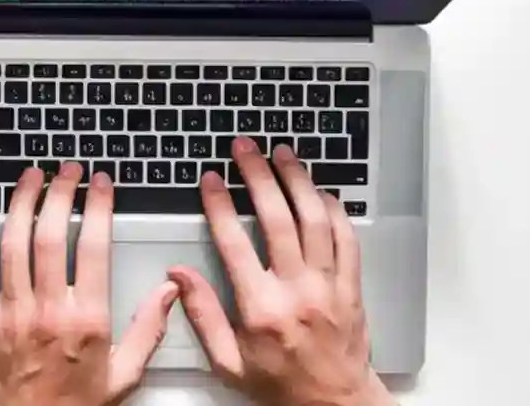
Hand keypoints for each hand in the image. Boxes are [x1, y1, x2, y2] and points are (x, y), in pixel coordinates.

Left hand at [0, 162, 179, 405]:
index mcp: (85, 320)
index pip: (92, 247)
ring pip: (12, 245)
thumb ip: (148, 329)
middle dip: (59, 193)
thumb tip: (169, 290)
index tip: (101, 184)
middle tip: (67, 170)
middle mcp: (46, 310)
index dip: (97, 207)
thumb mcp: (124, 375)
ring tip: (30, 177)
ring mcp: (12, 313)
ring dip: (20, 205)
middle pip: (50, 236)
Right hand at [168, 137, 392, 405]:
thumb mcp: (227, 362)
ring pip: (316, 220)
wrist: (335, 404)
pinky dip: (335, 210)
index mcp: (260, 308)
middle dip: (259, 176)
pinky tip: (321, 191)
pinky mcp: (352, 287)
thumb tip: (177, 276)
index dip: (220, 205)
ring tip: (283, 154)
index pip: (235, 243)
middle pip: (278, 219)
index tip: (210, 179)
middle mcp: (297, 291)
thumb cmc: (279, 385)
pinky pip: (347, 238)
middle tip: (245, 148)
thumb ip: (201, 314)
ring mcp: (329, 286)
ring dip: (298, 181)